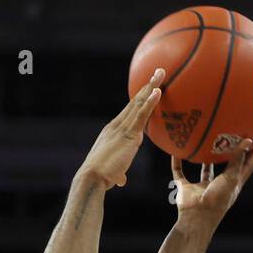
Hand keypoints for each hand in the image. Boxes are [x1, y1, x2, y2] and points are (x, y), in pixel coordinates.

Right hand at [79, 69, 163, 189]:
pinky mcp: (129, 135)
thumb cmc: (99, 179)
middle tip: (158, 72)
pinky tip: (158, 91)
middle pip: (135, 102)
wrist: (91, 178)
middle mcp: (117, 126)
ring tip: (161, 73)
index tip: (148, 88)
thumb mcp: (112, 173)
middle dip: (147, 86)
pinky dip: (150, 103)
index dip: (139, 99)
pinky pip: (141, 115)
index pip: (129, 113)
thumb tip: (122, 180)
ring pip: (139, 103)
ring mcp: (122, 128)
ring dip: (151, 87)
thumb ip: (119, 174)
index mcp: (112, 132)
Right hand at [171, 137, 252, 225]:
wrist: (196, 218)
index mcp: (233, 185)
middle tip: (233, 136)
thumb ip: (238, 158)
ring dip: (205, 159)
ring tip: (208, 142)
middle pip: (226, 167)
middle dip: (230, 154)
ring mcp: (202, 188)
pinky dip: (176, 163)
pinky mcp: (186, 189)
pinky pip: (179, 173)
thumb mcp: (231, 177)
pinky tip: (176, 151)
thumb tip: (248, 140)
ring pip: (205, 170)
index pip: (246, 166)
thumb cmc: (218, 200)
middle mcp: (219, 186)